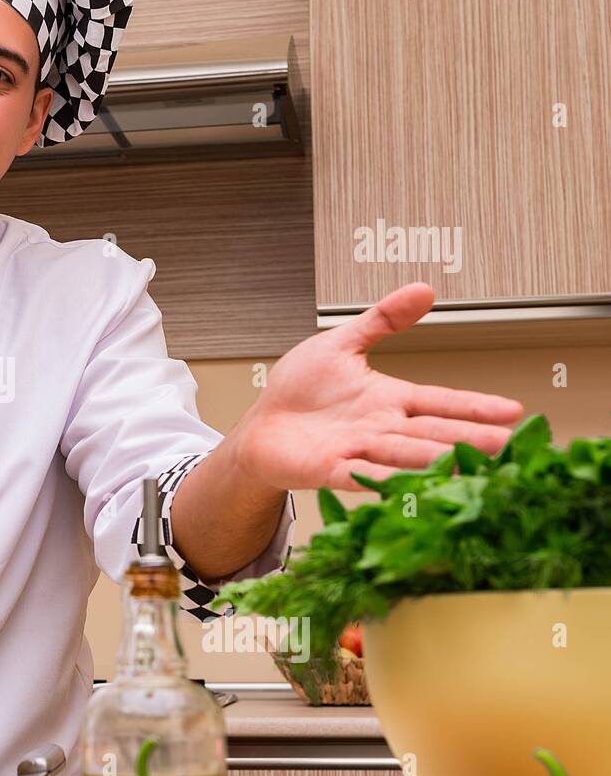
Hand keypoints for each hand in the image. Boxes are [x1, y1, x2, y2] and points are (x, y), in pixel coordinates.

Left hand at [225, 283, 525, 490]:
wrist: (262, 426)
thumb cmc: (300, 391)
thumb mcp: (340, 344)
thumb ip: (381, 321)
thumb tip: (422, 290)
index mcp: (388, 399)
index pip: (439, 400)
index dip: (474, 406)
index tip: (512, 411)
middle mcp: (379, 428)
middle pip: (429, 432)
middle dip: (466, 438)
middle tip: (504, 445)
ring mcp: (356, 451)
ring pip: (400, 455)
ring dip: (429, 460)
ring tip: (463, 465)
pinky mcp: (328, 469)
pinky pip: (356, 475)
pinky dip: (377, 479)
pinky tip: (402, 485)